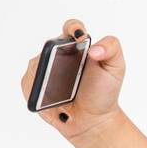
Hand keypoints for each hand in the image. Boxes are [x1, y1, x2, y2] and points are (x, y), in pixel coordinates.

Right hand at [21, 17, 125, 141]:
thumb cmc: (104, 93)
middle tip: (71, 71)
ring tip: (65, 90)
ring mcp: (43, 67)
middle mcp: (58, 53)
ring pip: (38, 62)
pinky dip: (38, 88)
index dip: (73, 28)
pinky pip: (29, 80)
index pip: (71, 27)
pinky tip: (52, 98)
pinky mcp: (33, 83)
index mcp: (77, 46)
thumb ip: (112, 49)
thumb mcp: (116, 68)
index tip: (78, 38)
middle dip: (59, 56)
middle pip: (50, 45)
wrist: (93, 120)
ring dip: (50, 74)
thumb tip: (93, 47)